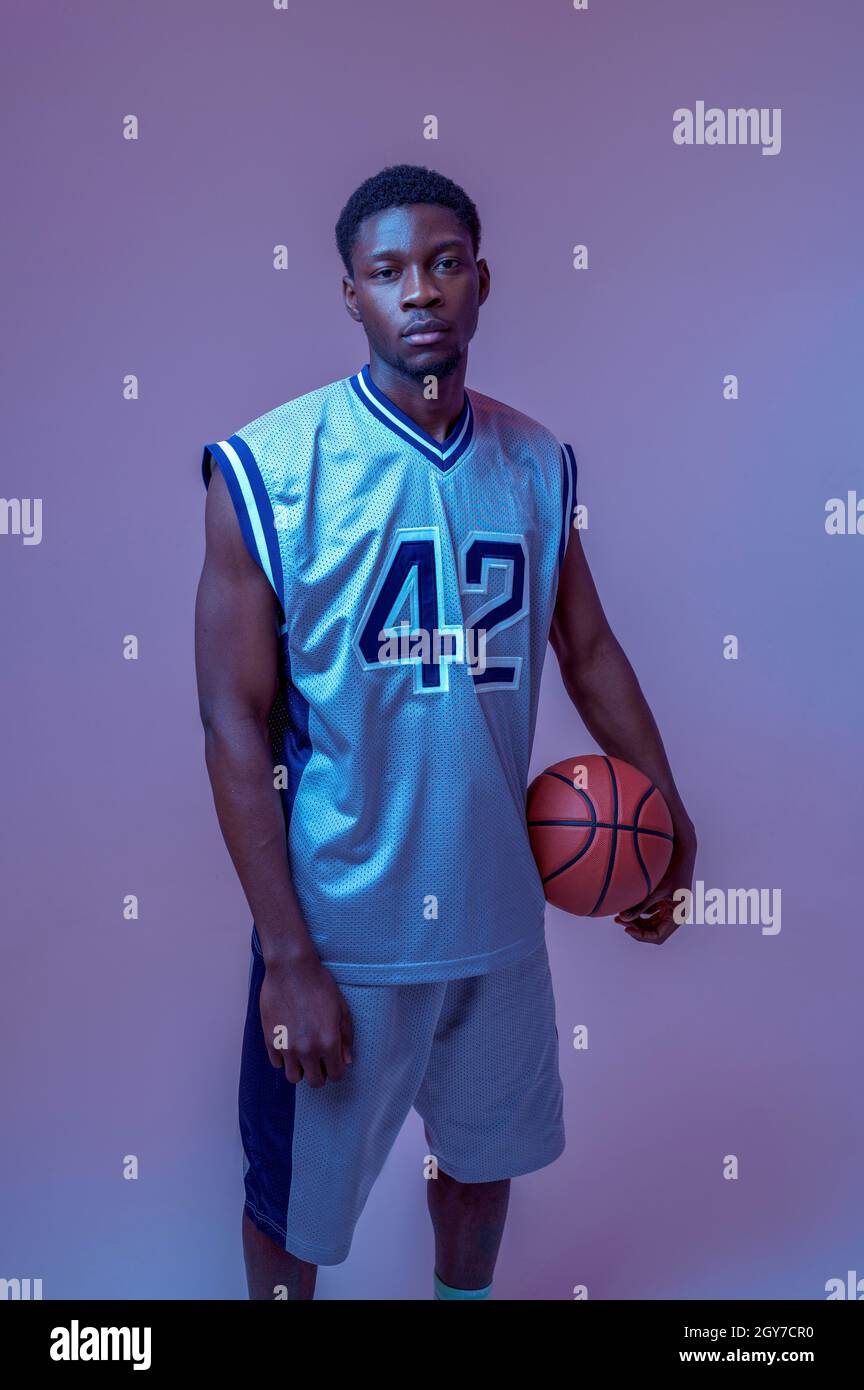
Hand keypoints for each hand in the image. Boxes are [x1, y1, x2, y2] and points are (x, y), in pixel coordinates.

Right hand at [259, 953, 353, 1086]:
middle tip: (318, 1061)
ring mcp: (287, 1046)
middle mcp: (308, 1050)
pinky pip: (277, 1063)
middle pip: (315, 1082)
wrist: (291, 968)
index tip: (333, 1063)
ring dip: (300, 1069)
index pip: (335, 1075)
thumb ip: (345, 1037)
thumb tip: (346, 1060)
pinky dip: (283, 1058)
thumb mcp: (341, 1009)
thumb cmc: (320, 985)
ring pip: (293, 1077)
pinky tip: (288, 1042)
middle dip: (319, 1074)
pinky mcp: (270, 1040)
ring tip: (302, 1054)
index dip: (336, 1070)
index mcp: (328, 1042)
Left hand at [614, 832, 696, 944]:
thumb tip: (622, 919)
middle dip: (636, 927)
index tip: (626, 928)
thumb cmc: (672, 869)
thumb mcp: (656, 890)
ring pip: (650, 922)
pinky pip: (650, 912)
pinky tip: (626, 905)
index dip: (642, 935)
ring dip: (636, 920)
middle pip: (653, 931)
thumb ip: (640, 905)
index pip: (658, 936)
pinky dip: (639, 911)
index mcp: (678, 915)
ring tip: (619, 914)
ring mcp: (670, 908)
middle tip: (618, 920)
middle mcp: (675, 914)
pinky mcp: (664, 901)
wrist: (682, 851)